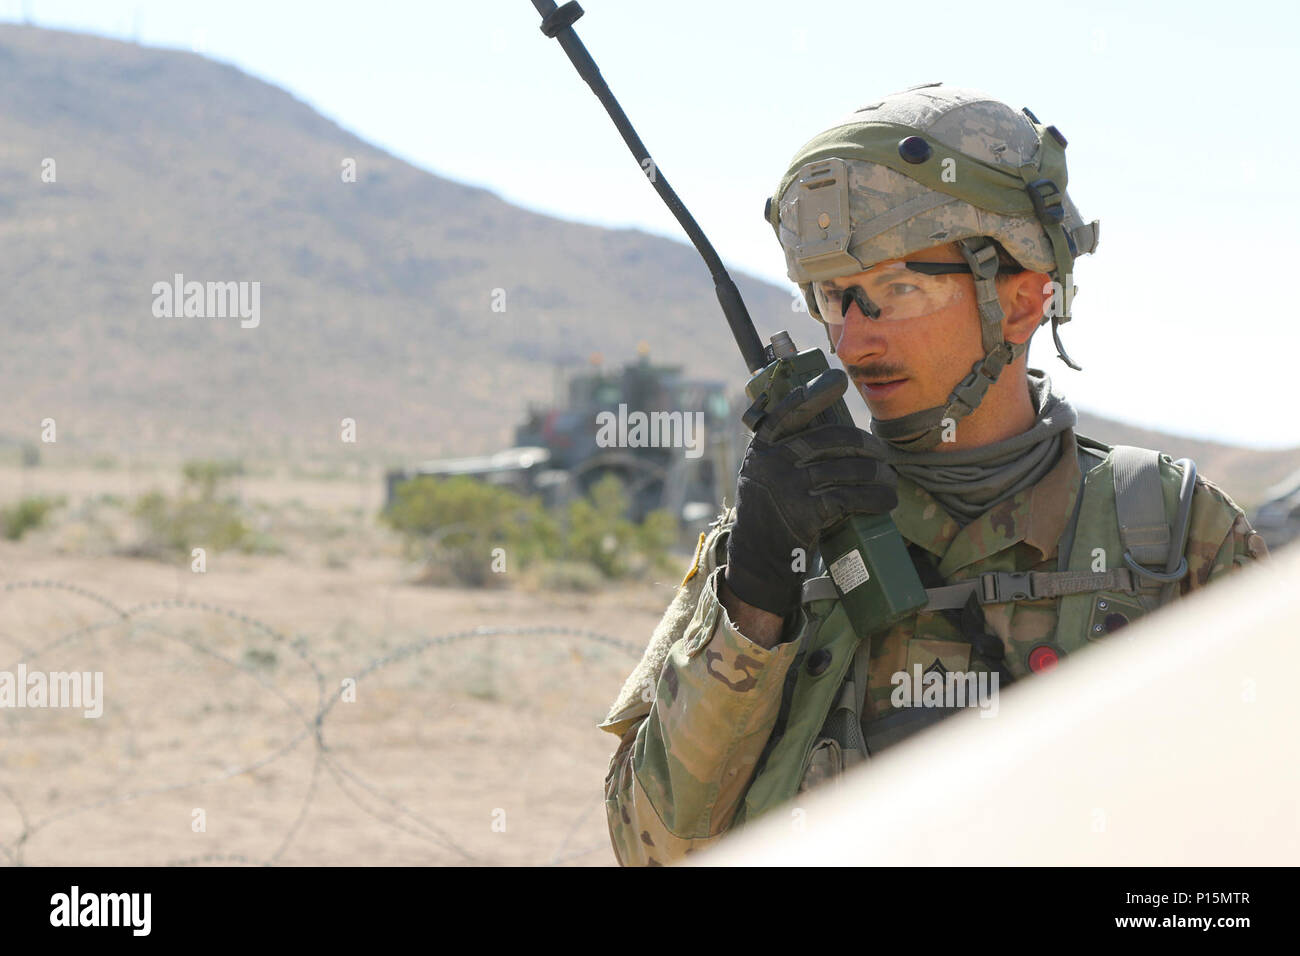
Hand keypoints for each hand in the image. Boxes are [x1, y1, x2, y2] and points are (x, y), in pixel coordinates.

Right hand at [724, 369, 897, 616]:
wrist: (758, 559)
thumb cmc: (770, 513)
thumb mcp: (765, 475)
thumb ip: (786, 453)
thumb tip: (833, 435)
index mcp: (762, 447)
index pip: (788, 412)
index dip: (814, 393)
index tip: (837, 380)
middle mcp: (772, 461)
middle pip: (830, 439)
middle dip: (864, 444)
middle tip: (882, 453)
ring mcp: (789, 485)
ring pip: (847, 469)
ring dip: (877, 474)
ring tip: (890, 480)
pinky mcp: (806, 510)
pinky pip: (851, 497)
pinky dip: (875, 499)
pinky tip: (886, 501)